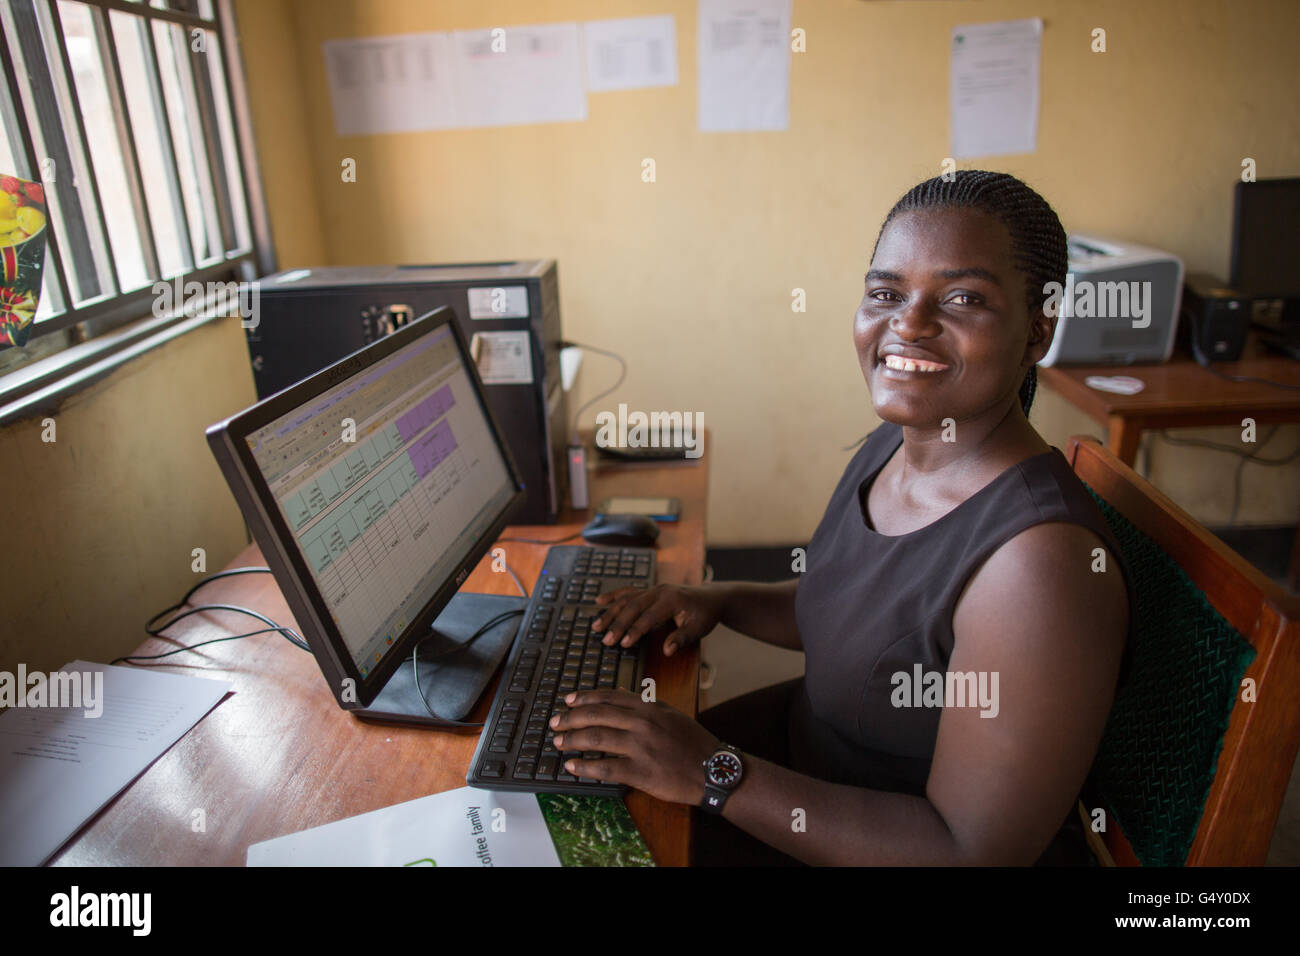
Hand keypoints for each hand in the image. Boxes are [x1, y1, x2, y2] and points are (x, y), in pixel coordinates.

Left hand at [550, 689, 719, 805]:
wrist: (715, 769)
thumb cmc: (695, 744)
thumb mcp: (671, 715)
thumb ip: (646, 707)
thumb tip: (618, 699)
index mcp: (650, 707)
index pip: (610, 697)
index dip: (586, 698)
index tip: (569, 700)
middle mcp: (643, 723)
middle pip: (598, 715)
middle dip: (571, 718)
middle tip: (556, 723)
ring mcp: (641, 746)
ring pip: (597, 738)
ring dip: (573, 740)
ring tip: (559, 743)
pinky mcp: (641, 771)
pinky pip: (606, 768)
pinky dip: (585, 767)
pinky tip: (573, 767)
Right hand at [592, 582, 726, 655]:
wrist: (710, 597)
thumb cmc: (705, 614)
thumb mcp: (699, 628)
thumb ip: (682, 639)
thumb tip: (667, 651)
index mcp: (672, 599)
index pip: (649, 616)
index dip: (636, 630)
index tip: (623, 644)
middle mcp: (659, 591)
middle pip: (633, 606)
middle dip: (618, 624)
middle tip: (605, 640)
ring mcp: (653, 589)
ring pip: (627, 599)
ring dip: (611, 612)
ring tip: (596, 626)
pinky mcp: (649, 590)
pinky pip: (628, 591)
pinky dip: (613, 596)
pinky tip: (599, 601)